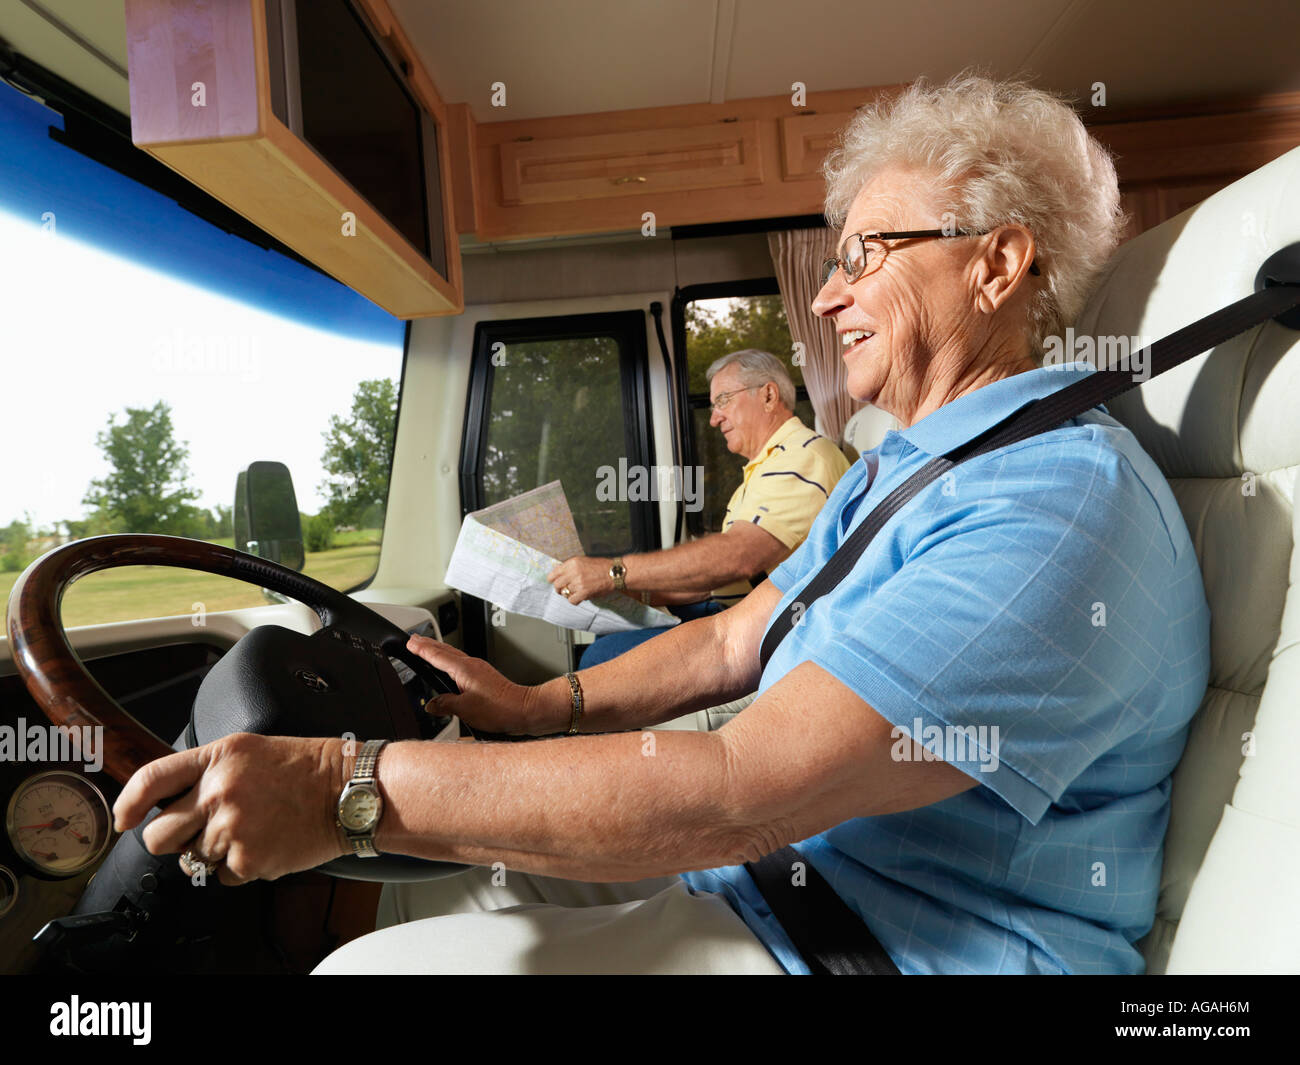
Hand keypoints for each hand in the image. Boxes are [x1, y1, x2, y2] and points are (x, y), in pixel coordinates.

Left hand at [113, 733, 345, 885]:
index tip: (124, 819)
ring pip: (193, 858)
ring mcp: (231, 829)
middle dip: (173, 839)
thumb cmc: (304, 769)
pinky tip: (264, 843)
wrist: (346, 792)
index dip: (128, 805)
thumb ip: (206, 772)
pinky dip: (240, 866)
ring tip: (251, 830)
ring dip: (214, 851)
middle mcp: (219, 792)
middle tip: (200, 831)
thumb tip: (169, 802)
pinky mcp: (247, 860)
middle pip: (158, 835)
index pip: (151, 781)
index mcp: (217, 759)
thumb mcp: (248, 750)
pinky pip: (221, 876)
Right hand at [406, 635, 539, 734]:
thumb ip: (445, 705)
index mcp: (464, 669)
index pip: (437, 655)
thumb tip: (432, 705)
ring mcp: (479, 670)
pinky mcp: (484, 677)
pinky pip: (461, 664)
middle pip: (445, 651)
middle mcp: (472, 665)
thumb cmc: (500, 708)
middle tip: (415, 639)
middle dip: (428, 644)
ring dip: (439, 651)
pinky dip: (450, 662)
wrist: (524, 709)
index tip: (410, 642)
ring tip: (427, 649)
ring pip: (454, 656)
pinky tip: (450, 669)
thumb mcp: (465, 709)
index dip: (422, 649)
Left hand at [547, 556, 613, 604]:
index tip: (556, 582)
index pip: (553, 574)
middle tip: (565, 590)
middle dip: (560, 589)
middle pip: (557, 585)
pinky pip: (572, 600)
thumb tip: (558, 576)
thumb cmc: (600, 566)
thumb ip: (570, 567)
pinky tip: (580, 597)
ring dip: (570, 594)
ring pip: (565, 593)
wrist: (614, 572)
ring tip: (577, 592)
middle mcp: (573, 572)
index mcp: (572, 563)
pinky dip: (575, 600)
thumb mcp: (583, 561)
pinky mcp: (584, 592)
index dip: (553, 580)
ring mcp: (578, 583)